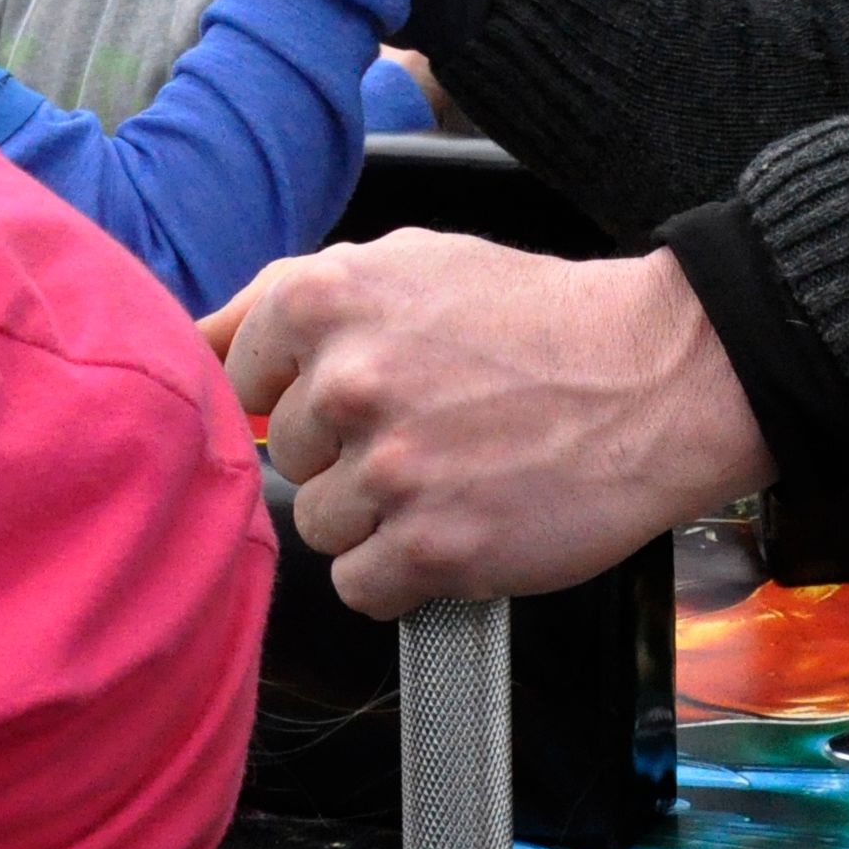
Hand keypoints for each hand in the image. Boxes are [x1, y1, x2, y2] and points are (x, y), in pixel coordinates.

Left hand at [204, 234, 767, 614]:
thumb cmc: (534, 320)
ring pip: (320, 525)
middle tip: (430, 427)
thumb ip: (292, 299)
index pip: (234, 376)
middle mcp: (348, 381)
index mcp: (327, 298)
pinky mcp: (431, 548)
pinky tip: (459, 523)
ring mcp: (389, 469)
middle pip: (285, 456)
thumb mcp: (407, 263)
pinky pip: (360, 586)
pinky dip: (403, 573)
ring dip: (376, 516)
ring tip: (452, 473)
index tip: (354, 396)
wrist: (653, 378)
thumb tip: (195, 343)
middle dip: (345, 452)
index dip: (295, 391)